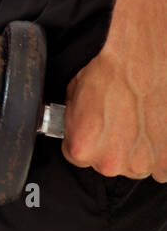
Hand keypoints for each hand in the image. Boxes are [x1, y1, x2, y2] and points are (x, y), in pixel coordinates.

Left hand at [62, 16, 166, 181]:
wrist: (140, 62)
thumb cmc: (110, 72)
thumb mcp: (73, 95)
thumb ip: (73, 123)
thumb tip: (75, 128)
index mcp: (83, 147)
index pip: (76, 155)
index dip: (82, 139)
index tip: (91, 129)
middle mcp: (111, 162)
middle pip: (105, 163)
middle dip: (108, 146)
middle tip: (116, 122)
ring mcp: (141, 163)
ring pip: (133, 165)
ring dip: (134, 151)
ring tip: (136, 124)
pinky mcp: (165, 161)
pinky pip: (159, 169)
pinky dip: (157, 155)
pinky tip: (152, 134)